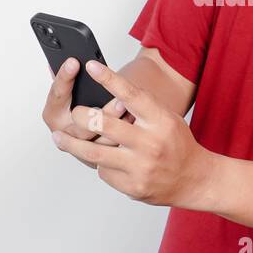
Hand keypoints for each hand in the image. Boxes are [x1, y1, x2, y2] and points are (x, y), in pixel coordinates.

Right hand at [41, 57, 134, 169]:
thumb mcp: (75, 89)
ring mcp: (80, 148)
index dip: (64, 78)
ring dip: (115, 122)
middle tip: (118, 98)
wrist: (98, 134)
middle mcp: (64, 133)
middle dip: (101, 111)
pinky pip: (110, 150)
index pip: (57, 95)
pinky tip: (132, 119)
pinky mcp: (97, 158)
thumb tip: (64, 59)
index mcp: (53, 113)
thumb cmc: (85, 104)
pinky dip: (123, 136)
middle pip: (79, 122)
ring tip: (128, 107)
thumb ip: (69, 78)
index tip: (74, 62)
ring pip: (97, 140)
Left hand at [51, 59, 219, 209]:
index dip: (110, 78)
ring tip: (59, 137)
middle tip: (72, 112)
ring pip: (95, 153)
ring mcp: (141, 167)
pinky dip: (100, 164)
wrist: (194, 179)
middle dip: (82, 116)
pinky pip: (104, 172)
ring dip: (73, 144)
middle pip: (105, 124)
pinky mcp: (133, 186)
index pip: (131, 95)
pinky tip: (103, 160)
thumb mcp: (166, 118)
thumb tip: (108, 91)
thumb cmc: (176, 143)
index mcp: (160, 120)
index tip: (91, 66)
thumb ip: (141, 108)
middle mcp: (151, 143)